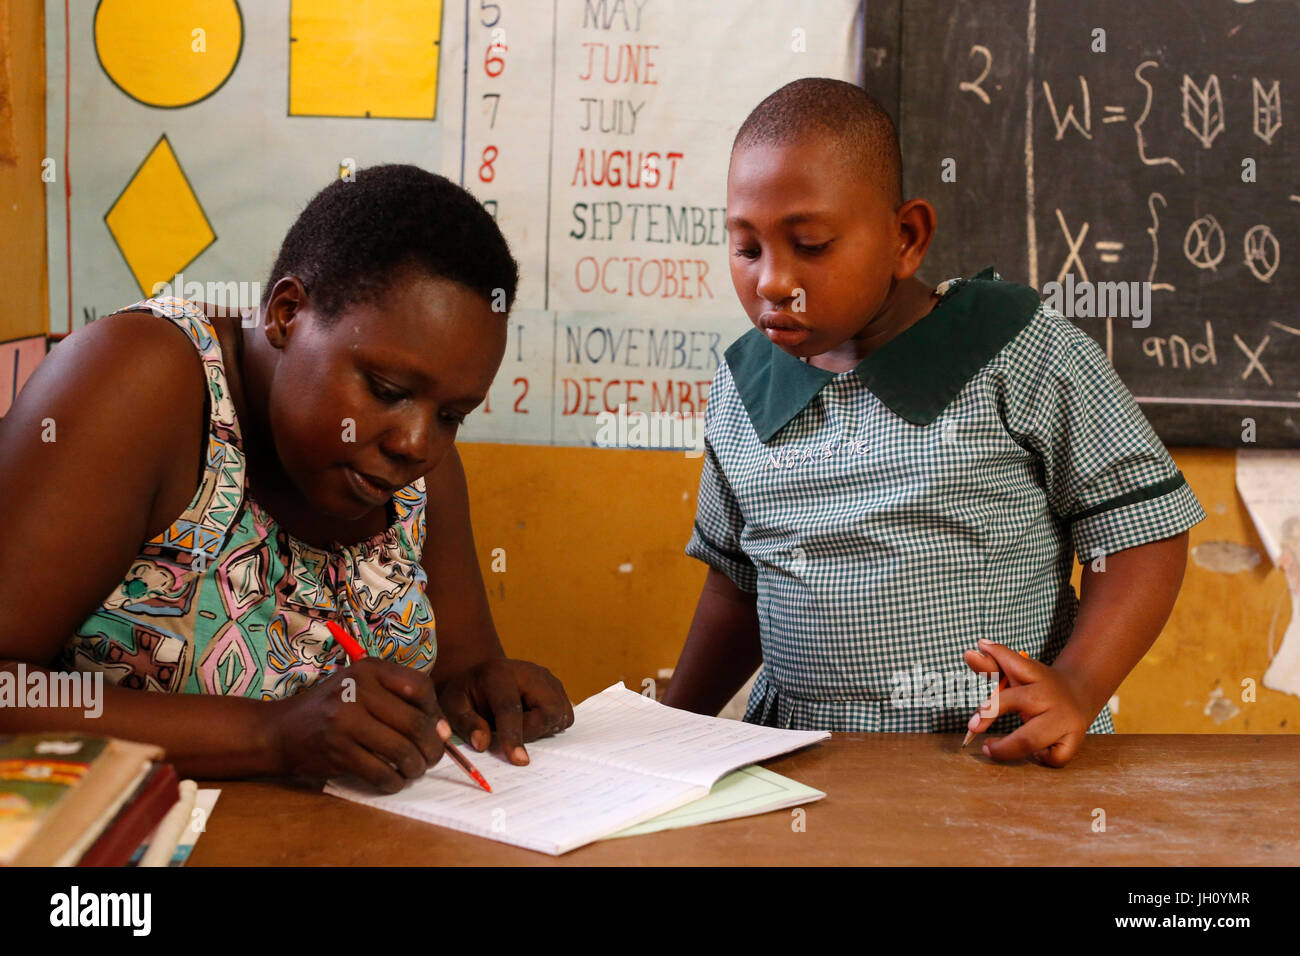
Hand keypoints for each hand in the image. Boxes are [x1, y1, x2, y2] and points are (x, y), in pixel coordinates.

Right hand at [264, 658, 450, 792]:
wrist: (281, 730)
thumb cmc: (331, 707)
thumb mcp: (361, 686)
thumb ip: (400, 700)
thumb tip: (443, 731)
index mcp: (369, 669)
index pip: (420, 686)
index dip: (436, 711)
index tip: (436, 727)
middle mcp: (358, 690)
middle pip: (415, 722)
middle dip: (432, 746)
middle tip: (432, 757)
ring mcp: (345, 722)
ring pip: (401, 750)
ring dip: (416, 767)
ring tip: (414, 769)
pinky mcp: (338, 752)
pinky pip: (381, 772)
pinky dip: (394, 781)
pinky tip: (394, 780)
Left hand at [438, 658, 573, 764]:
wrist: (482, 677)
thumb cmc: (467, 694)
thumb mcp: (453, 706)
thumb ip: (467, 724)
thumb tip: (483, 744)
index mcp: (497, 673)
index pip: (510, 708)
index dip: (514, 735)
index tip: (518, 760)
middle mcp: (528, 671)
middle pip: (546, 710)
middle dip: (533, 732)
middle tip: (511, 737)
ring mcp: (547, 678)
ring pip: (559, 714)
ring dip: (541, 729)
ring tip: (519, 725)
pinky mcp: (558, 687)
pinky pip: (564, 716)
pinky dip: (549, 725)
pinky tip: (530, 721)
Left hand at [961, 639, 1096, 766]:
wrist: (1080, 693)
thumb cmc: (1038, 686)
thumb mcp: (1018, 671)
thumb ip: (991, 665)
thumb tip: (968, 653)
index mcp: (1035, 674)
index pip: (1013, 665)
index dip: (994, 663)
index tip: (967, 661)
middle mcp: (1049, 695)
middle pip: (1017, 701)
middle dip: (990, 714)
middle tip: (972, 728)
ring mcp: (1064, 718)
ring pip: (1030, 739)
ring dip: (1005, 749)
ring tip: (990, 748)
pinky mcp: (1075, 738)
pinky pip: (1054, 757)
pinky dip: (1040, 758)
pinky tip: (1034, 752)